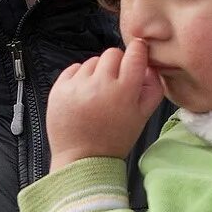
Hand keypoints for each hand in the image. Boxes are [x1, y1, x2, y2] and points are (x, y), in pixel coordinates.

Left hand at [46, 38, 163, 170]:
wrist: (82, 159)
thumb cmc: (114, 140)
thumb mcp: (142, 117)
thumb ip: (152, 88)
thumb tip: (151, 64)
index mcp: (124, 91)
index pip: (134, 53)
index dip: (137, 52)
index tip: (137, 55)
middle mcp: (99, 84)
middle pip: (112, 53)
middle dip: (117, 64)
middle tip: (115, 83)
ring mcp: (77, 86)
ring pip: (92, 61)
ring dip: (97, 72)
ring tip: (97, 93)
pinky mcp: (59, 89)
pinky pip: (73, 69)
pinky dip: (80, 77)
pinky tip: (83, 94)